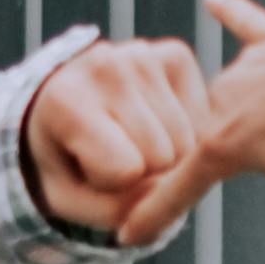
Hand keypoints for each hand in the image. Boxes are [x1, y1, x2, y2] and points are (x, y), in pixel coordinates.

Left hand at [22, 35, 214, 242]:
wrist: (62, 101)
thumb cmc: (64, 154)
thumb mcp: (69, 198)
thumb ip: (114, 210)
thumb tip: (173, 194)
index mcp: (66, 100)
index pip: (124, 170)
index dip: (110, 184)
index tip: (87, 165)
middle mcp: (105, 65)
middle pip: (164, 157)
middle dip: (143, 172)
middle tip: (113, 154)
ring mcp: (144, 54)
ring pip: (188, 143)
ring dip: (165, 155)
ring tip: (129, 137)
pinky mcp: (175, 53)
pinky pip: (202, 120)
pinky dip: (184, 134)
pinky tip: (153, 121)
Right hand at [115, 0, 264, 244]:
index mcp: (223, 145)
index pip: (178, 189)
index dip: (154, 216)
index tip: (129, 233)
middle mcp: (224, 100)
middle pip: (212, 135)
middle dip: (236, 154)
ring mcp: (252, 65)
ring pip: (241, 93)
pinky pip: (250, 25)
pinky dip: (234, 14)